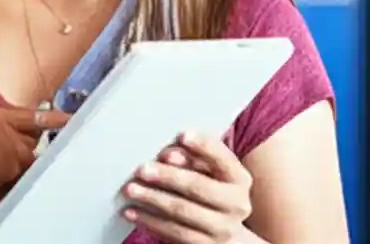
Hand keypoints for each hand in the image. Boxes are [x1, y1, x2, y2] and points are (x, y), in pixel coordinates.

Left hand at [123, 131, 253, 243]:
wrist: (227, 232)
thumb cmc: (211, 189)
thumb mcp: (209, 171)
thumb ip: (192, 158)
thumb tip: (168, 154)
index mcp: (239, 178)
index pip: (223, 159)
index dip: (204, 146)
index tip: (183, 135)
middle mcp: (236, 204)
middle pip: (199, 187)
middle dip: (169, 176)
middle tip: (142, 169)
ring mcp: (223, 228)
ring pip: (183, 211)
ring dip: (153, 199)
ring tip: (131, 189)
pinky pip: (175, 233)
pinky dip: (150, 221)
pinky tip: (132, 212)